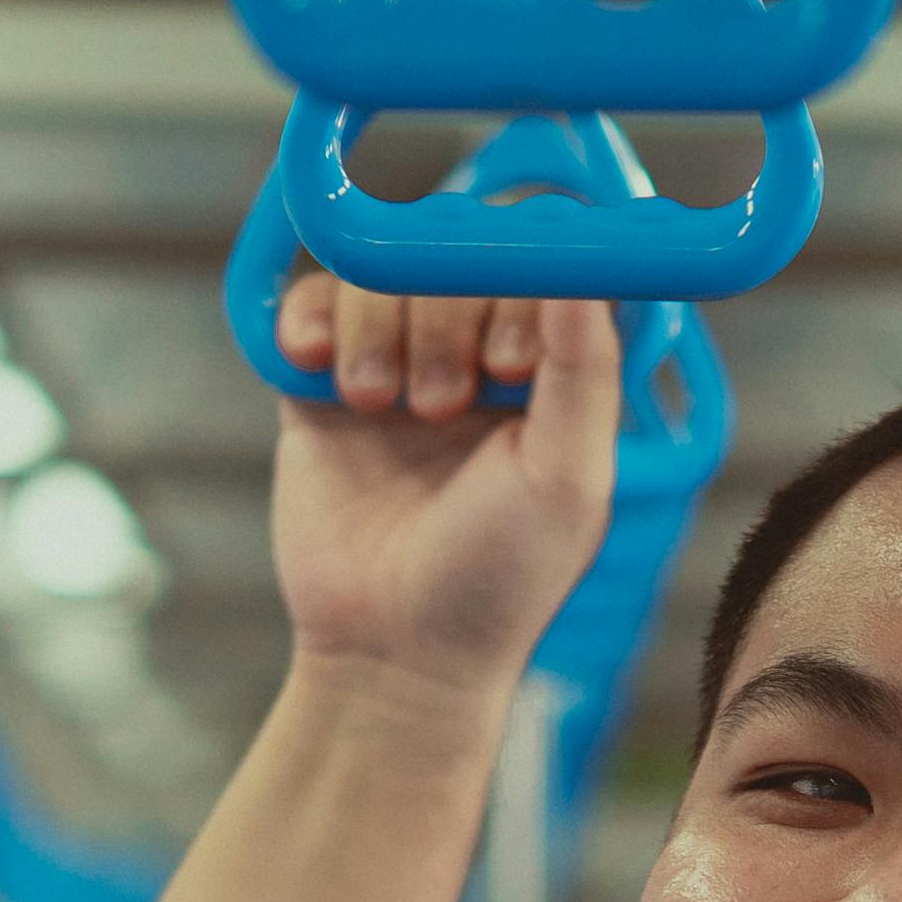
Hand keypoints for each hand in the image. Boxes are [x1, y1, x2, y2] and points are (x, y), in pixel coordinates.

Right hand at [267, 275, 621, 695]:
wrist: (392, 651)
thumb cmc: (500, 578)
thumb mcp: (568, 478)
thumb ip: (586, 369)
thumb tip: (587, 266)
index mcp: (547, 370)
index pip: (539, 260)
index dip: (518, 283)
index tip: (509, 366)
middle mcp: (474, 354)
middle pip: (451, 250)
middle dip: (444, 315)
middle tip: (441, 407)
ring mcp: (397, 362)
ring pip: (380, 270)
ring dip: (378, 326)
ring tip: (381, 405)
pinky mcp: (324, 384)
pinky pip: (314, 302)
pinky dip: (314, 318)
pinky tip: (322, 371)